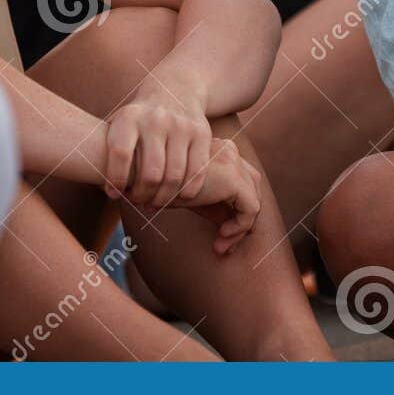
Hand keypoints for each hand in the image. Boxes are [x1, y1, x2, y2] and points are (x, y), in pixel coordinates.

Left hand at [102, 80, 211, 206]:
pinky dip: (186, 193)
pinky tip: (176, 197)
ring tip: (154, 202)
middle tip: (138, 201)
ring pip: (174, 177)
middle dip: (142, 196)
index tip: (114, 193)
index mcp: (129, 117)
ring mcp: (181, 126)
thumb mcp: (119, 124)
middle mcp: (156, 119)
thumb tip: (106, 189)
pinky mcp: (202, 133)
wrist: (175, 88)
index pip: (121, 153)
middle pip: (150, 173)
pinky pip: (197, 173)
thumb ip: (108, 152)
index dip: (117, 180)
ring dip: (163, 199)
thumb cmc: (138, 120)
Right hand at [132, 137, 262, 254]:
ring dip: (240, 228)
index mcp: (220, 149)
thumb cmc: (158, 183)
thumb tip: (229, 228)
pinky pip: (250, 209)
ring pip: (253, 200)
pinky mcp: (232, 178)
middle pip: (252, 188)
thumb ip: (211, 205)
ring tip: (221, 245)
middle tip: (223, 243)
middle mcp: (229, 151)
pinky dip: (240, 227)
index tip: (219, 236)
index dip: (236, 211)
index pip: (242, 182)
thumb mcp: (189, 195)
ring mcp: (233, 162)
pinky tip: (221, 236)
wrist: (140, 173)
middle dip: (242, 219)